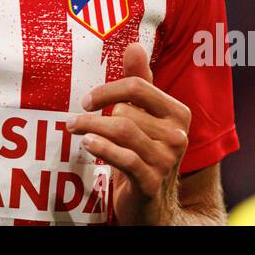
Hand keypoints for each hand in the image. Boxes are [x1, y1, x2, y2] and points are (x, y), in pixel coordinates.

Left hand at [68, 43, 190, 224]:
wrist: (155, 207)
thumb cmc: (144, 155)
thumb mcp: (144, 119)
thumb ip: (139, 83)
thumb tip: (134, 46)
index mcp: (178, 113)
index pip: (139, 86)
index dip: (108, 89)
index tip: (88, 99)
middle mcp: (178, 135)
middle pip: (126, 110)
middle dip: (96, 114)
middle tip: (77, 120)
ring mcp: (167, 160)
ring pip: (122, 130)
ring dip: (92, 128)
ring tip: (76, 129)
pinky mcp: (152, 182)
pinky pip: (124, 157)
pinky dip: (102, 147)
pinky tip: (87, 144)